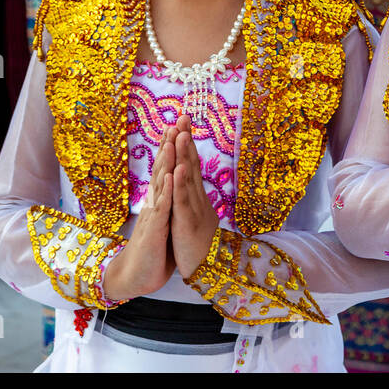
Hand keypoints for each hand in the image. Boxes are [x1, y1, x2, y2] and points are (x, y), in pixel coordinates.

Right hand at [102, 135, 175, 300]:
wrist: (138, 275)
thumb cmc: (154, 250)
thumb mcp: (164, 221)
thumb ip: (168, 204)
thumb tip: (173, 190)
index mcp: (160, 201)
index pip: (165, 169)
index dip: (171, 148)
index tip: (177, 126)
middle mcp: (155, 202)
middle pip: (162, 168)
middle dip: (168, 144)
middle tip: (174, 120)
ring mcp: (154, 214)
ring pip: (161, 183)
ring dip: (166, 160)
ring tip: (172, 138)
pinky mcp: (155, 229)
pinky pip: (162, 207)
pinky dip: (167, 191)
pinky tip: (170, 175)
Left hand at [169, 114, 219, 278]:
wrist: (209, 272)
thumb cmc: (199, 249)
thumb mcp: (194, 220)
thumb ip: (192, 202)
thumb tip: (192, 186)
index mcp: (195, 199)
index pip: (189, 166)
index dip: (186, 145)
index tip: (182, 124)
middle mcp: (197, 199)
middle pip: (190, 165)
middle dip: (186, 140)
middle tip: (183, 116)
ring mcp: (194, 210)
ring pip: (188, 178)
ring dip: (184, 154)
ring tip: (181, 133)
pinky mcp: (188, 223)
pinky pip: (184, 201)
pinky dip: (181, 183)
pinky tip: (179, 167)